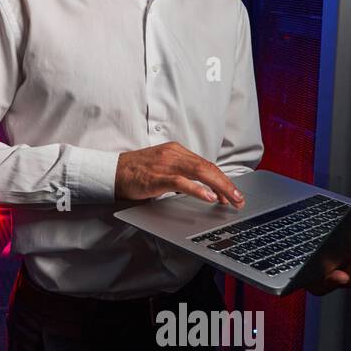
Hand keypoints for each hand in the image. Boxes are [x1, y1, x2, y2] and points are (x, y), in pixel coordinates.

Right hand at [114, 142, 245, 207]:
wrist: (111, 171)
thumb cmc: (135, 172)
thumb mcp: (162, 167)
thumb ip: (182, 173)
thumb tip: (205, 188)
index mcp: (176, 151)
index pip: (206, 165)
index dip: (222, 180)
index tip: (232, 194)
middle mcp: (173, 154)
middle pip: (207, 167)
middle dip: (227, 184)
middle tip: (239, 199)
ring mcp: (165, 165)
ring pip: (200, 172)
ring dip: (219, 187)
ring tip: (231, 199)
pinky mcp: (156, 177)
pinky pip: (181, 182)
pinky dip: (198, 189)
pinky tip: (209, 197)